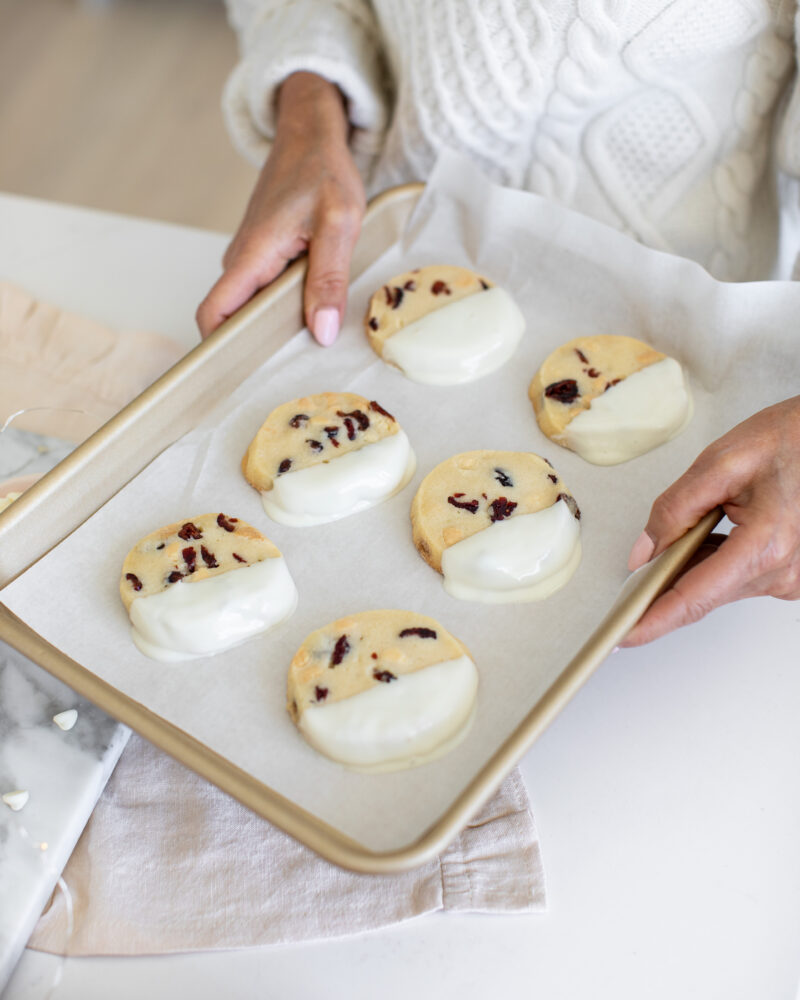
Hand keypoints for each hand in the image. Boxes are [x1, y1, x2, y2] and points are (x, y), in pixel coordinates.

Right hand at [196, 72, 365, 344]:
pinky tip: (312, 313)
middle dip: (254, 345)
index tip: (238, 374)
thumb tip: (321, 331)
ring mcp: (251, 259)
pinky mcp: (264, 257)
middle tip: (288, 370)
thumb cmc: (323, 171)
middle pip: (232, 317)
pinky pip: (265, 292)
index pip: (213, 313)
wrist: (310, 133)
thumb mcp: (339, 224)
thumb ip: (329, 278)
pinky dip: (283, 306)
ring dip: (273, 325)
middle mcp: (242, 260)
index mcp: (251, 255)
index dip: (218, 348)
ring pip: (252, 305)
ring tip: (306, 344)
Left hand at [623, 396, 799, 645]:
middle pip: (704, 594)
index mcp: (766, 546)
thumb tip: (643, 553)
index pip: (695, 598)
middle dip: (666, 581)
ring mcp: (792, 577)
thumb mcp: (720, 463)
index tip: (624, 634)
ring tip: (699, 520)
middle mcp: (784, 572)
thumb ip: (674, 509)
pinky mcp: (790, 573)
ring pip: (719, 585)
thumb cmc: (791, 440)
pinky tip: (713, 532)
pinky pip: (737, 577)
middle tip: (643, 555)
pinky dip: (715, 560)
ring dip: (694, 565)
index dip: (654, 620)